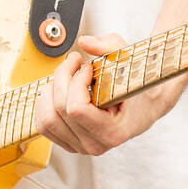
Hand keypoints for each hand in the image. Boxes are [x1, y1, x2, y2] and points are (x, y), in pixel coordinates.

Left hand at [34, 33, 187, 156]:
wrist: (144, 105)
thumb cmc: (137, 86)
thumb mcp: (129, 60)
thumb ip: (110, 46)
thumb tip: (84, 41)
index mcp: (113, 132)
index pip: (76, 108)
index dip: (77, 81)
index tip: (88, 67)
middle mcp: (95, 145)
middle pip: (58, 110)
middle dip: (63, 77)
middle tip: (75, 61)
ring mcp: (80, 146)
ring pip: (46, 119)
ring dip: (51, 89)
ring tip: (66, 74)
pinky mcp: (68, 143)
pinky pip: (43, 125)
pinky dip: (45, 102)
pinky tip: (59, 88)